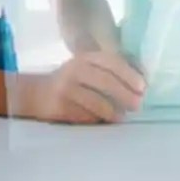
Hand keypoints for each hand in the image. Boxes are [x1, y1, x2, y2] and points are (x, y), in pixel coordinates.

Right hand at [17, 52, 144, 123]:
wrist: (36, 93)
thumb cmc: (71, 81)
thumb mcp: (86, 69)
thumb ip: (107, 73)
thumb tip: (139, 87)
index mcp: (85, 58)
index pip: (111, 62)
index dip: (128, 75)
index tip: (142, 87)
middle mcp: (75, 70)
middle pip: (105, 81)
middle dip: (124, 95)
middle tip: (137, 105)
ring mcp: (66, 88)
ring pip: (95, 101)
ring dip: (113, 111)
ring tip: (122, 118)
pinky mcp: (60, 107)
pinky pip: (84, 115)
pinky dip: (97, 120)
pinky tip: (104, 122)